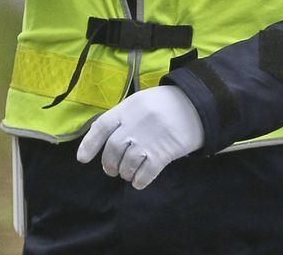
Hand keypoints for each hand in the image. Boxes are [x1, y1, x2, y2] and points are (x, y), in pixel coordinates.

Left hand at [76, 85, 204, 189]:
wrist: (199, 104)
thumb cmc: (167, 104)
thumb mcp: (142, 102)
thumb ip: (124, 117)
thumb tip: (104, 140)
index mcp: (128, 108)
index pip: (101, 127)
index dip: (89, 144)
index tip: (83, 159)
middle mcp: (135, 124)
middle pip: (112, 151)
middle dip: (109, 164)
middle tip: (113, 170)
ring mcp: (149, 139)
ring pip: (126, 165)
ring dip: (125, 173)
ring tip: (129, 172)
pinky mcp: (163, 153)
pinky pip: (144, 174)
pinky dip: (139, 180)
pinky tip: (140, 180)